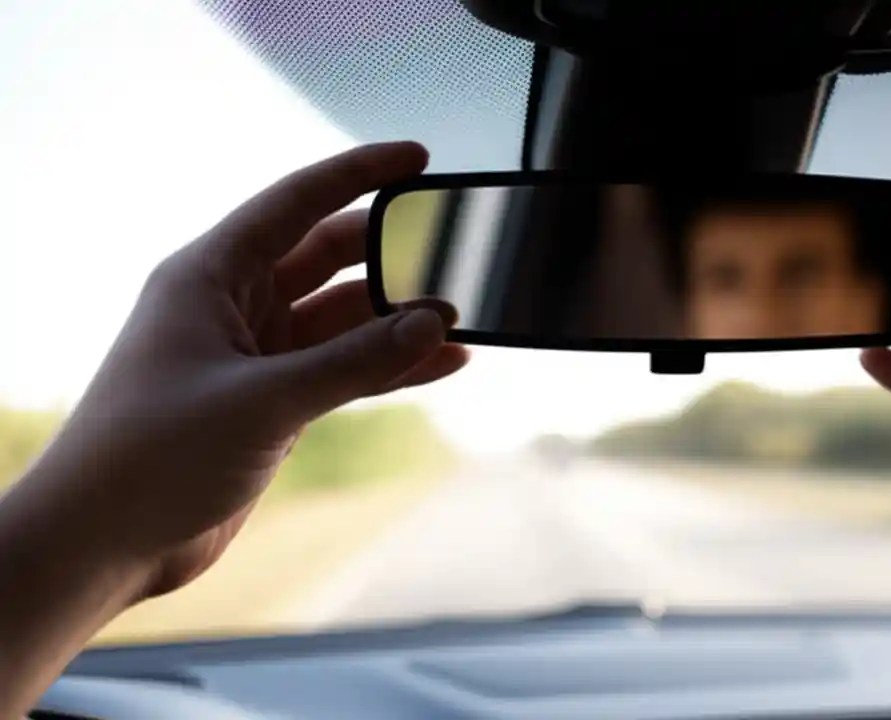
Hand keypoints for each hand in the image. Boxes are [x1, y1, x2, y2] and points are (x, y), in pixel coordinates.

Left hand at [0, 143, 466, 715]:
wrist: (104, 543)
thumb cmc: (151, 456)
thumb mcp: (262, 401)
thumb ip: (354, 362)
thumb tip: (432, 322)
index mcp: (210, 275)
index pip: (296, 202)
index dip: (360, 174)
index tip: (418, 158)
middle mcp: (234, 304)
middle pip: (329, 258)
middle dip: (391, 256)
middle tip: (455, 257)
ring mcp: (257, 354)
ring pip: (344, 320)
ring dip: (398, 322)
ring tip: (461, 322)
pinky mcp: (274, 401)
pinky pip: (346, 369)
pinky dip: (390, 367)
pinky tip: (441, 365)